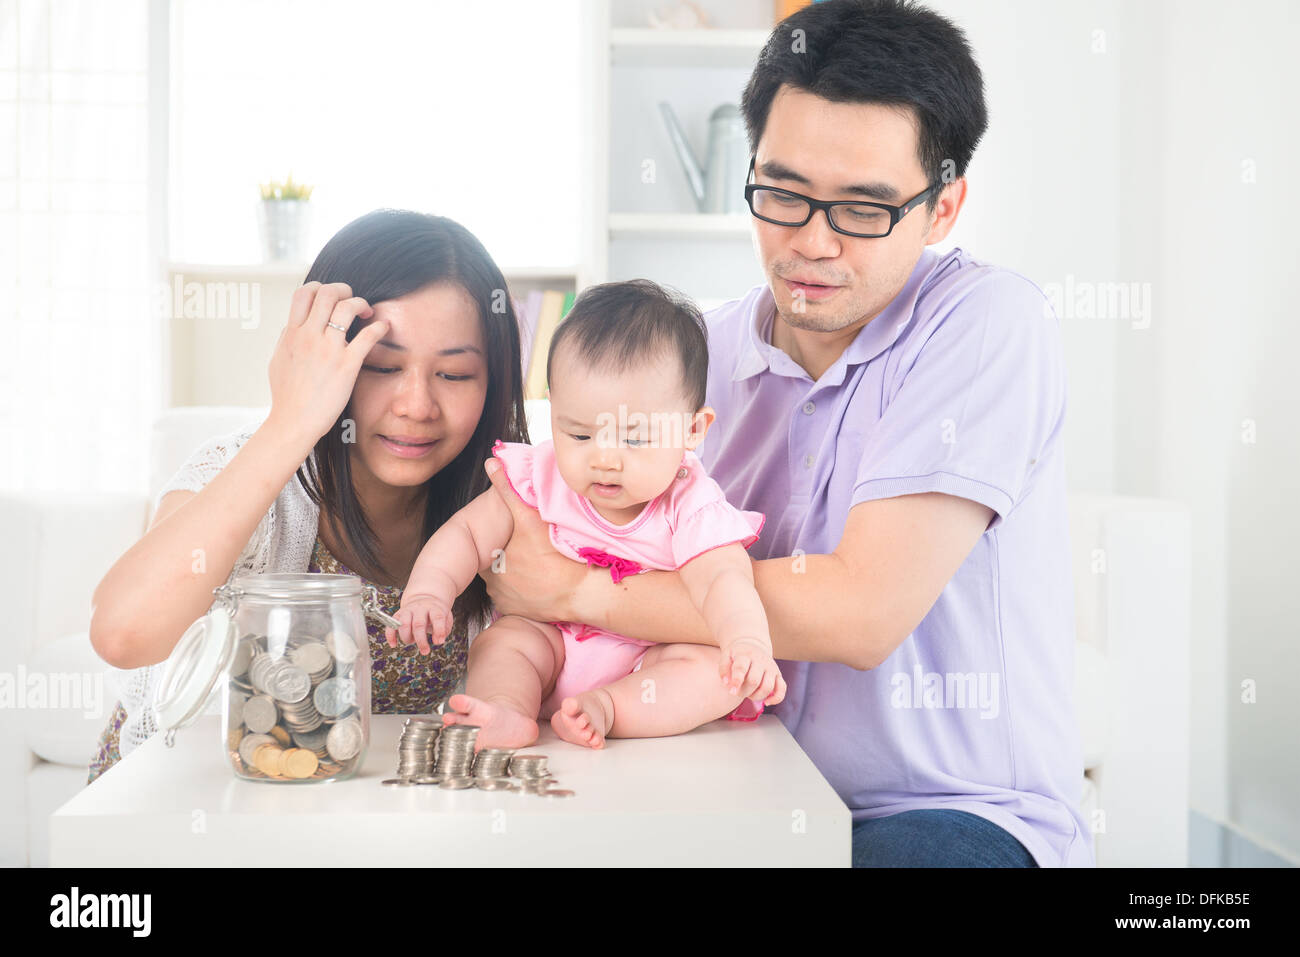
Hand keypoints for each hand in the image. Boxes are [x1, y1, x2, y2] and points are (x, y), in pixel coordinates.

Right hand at [264, 281, 390, 447]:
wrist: (293, 422)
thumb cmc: (286, 396)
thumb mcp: (278, 360)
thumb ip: (286, 339)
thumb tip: (293, 324)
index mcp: (292, 333)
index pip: (304, 292)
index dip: (320, 288)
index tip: (331, 298)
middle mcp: (309, 336)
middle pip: (327, 293)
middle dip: (344, 290)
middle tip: (352, 301)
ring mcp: (328, 350)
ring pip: (347, 307)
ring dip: (361, 304)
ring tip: (367, 313)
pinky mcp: (347, 365)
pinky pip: (367, 336)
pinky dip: (378, 326)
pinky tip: (382, 327)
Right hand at [386, 592, 454, 655]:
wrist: (424, 598)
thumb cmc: (436, 613)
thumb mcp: (446, 618)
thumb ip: (444, 629)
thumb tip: (437, 641)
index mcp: (434, 608)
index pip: (437, 617)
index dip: (439, 630)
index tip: (439, 642)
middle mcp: (420, 608)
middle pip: (418, 624)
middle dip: (421, 640)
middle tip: (425, 652)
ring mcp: (407, 611)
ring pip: (403, 624)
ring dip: (407, 638)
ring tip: (412, 642)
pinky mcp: (397, 615)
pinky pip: (391, 625)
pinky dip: (390, 636)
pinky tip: (393, 644)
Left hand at [479, 457, 585, 620]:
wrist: (581, 594)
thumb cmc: (556, 557)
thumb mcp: (530, 519)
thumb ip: (508, 490)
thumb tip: (492, 462)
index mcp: (489, 563)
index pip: (484, 547)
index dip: (497, 539)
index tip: (511, 534)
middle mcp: (493, 586)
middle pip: (495, 564)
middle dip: (506, 555)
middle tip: (527, 548)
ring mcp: (507, 602)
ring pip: (505, 582)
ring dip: (516, 573)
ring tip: (535, 563)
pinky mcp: (521, 614)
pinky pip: (518, 599)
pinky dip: (525, 590)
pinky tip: (539, 580)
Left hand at [719, 636, 786, 706]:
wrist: (753, 646)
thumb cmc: (737, 655)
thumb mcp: (726, 656)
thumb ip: (723, 669)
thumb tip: (727, 683)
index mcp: (746, 654)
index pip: (741, 668)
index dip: (736, 681)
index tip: (732, 692)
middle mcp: (761, 660)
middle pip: (754, 681)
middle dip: (744, 692)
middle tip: (737, 692)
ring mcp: (771, 667)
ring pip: (767, 687)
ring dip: (756, 696)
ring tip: (749, 694)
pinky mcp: (778, 675)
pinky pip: (782, 689)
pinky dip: (776, 699)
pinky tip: (766, 702)